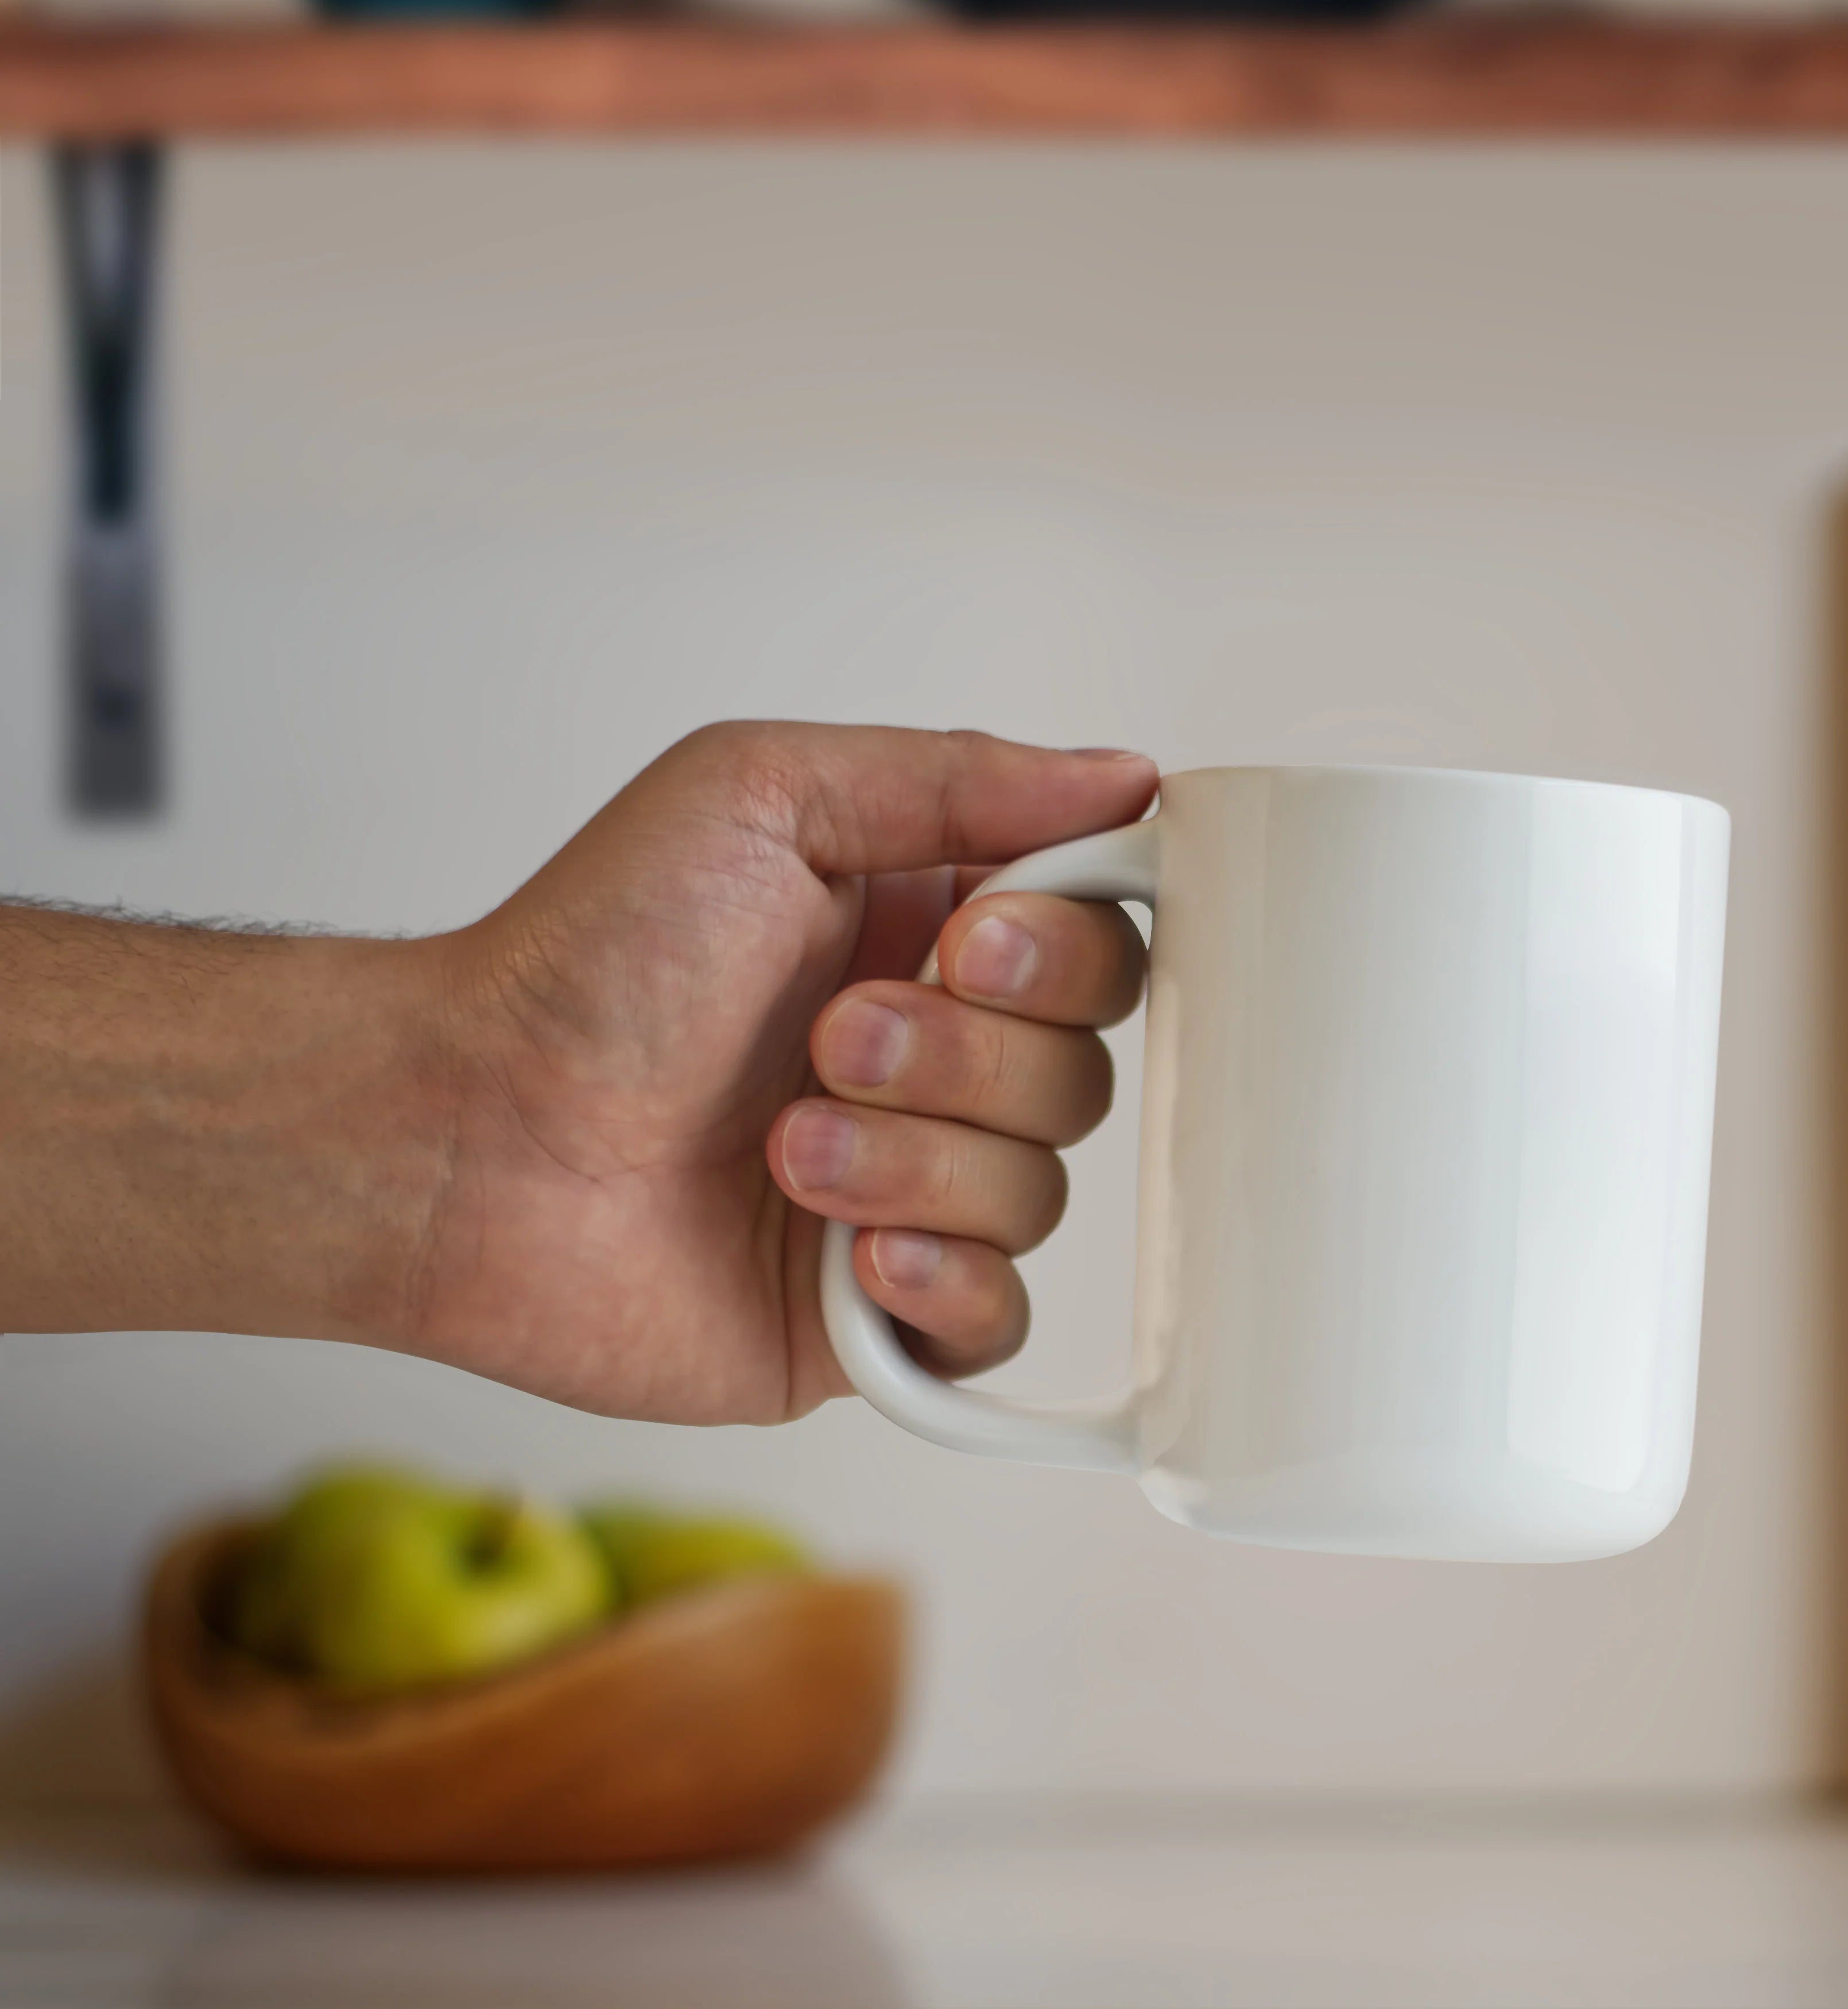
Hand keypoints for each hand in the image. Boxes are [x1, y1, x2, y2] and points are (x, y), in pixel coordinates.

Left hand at [413, 724, 1154, 1423]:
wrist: (468, 1136)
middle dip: (962, 1060)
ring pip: (1039, 1193)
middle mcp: (935, 1067)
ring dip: (912, 1162)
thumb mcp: (766, 794)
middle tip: (829, 1038)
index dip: (1065, 956)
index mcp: (928, 938)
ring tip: (782, 1144)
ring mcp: (910, 1192)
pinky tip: (852, 1256)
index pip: (1100, 947)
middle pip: (1082, 1074)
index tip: (968, 947)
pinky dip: (947, 1284)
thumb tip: (1130, 777)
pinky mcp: (875, 1313)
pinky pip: (998, 1319)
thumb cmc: (591, 957)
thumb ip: (957, 778)